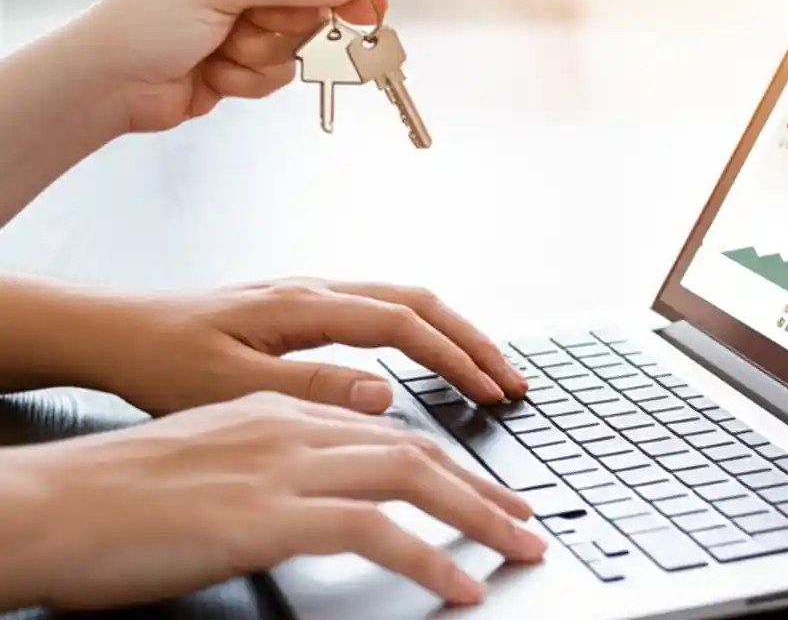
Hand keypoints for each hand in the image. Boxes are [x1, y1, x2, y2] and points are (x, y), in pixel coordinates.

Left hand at [0, 276, 525, 413]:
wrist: (111, 333)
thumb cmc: (157, 359)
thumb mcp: (228, 385)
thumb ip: (309, 387)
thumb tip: (383, 390)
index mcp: (304, 306)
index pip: (404, 325)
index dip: (455, 357)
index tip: (490, 391)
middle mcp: (314, 291)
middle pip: (420, 302)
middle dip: (473, 340)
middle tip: (512, 378)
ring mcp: (309, 297)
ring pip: (404, 302)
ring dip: (452, 334)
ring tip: (486, 368)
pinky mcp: (300, 311)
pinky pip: (381, 312)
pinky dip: (422, 333)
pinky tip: (427, 356)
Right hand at [0, 392, 545, 609]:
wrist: (50, 505)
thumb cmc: (116, 497)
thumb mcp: (210, 462)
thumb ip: (273, 464)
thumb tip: (318, 487)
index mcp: (280, 411)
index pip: (388, 433)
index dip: (448, 463)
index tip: (485, 491)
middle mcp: (294, 426)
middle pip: (416, 450)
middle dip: (484, 487)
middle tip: (527, 520)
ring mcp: (285, 466)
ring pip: (413, 478)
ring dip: (481, 517)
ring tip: (522, 549)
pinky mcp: (269, 515)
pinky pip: (375, 532)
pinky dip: (429, 558)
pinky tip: (460, 585)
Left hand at [80, 0, 387, 132]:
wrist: (108, 82)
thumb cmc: (144, 22)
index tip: (369, 10)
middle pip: (313, 5)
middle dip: (282, 27)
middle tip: (247, 28)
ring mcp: (248, 20)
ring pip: (298, 45)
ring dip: (258, 56)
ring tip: (216, 49)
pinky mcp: (247, 60)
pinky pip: (280, 74)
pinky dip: (248, 78)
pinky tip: (212, 71)